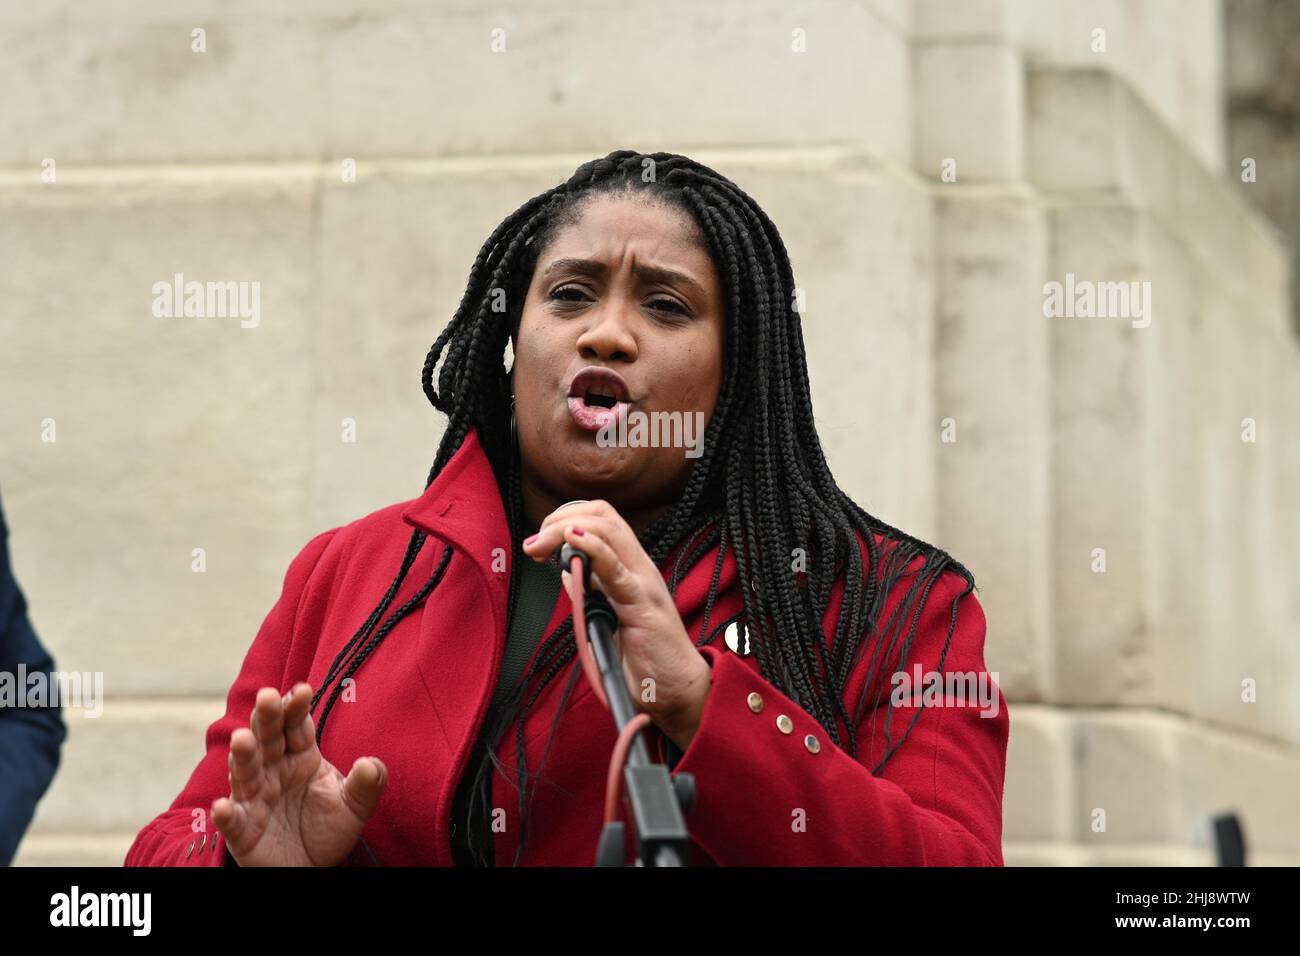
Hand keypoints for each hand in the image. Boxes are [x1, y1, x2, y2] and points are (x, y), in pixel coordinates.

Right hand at [211, 682, 386, 865]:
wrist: (312, 867)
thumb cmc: (329, 828)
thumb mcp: (356, 806)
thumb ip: (367, 785)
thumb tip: (371, 764)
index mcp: (302, 756)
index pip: (297, 727)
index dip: (297, 708)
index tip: (303, 690)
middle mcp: (274, 770)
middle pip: (268, 739)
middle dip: (268, 718)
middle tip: (268, 696)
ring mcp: (254, 798)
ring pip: (245, 772)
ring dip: (243, 756)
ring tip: (242, 738)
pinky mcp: (242, 830)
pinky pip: (232, 821)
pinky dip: (226, 814)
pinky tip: (222, 806)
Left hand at [522, 500, 710, 750]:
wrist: (676, 690)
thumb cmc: (645, 658)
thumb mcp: (606, 617)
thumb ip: (590, 591)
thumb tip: (566, 570)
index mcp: (630, 567)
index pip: (600, 518)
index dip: (565, 518)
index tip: (538, 542)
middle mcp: (638, 566)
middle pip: (602, 515)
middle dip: (560, 518)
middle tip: (534, 543)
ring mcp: (643, 582)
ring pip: (609, 529)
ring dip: (567, 529)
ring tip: (543, 543)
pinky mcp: (643, 604)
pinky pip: (616, 569)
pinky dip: (593, 548)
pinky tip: (574, 540)